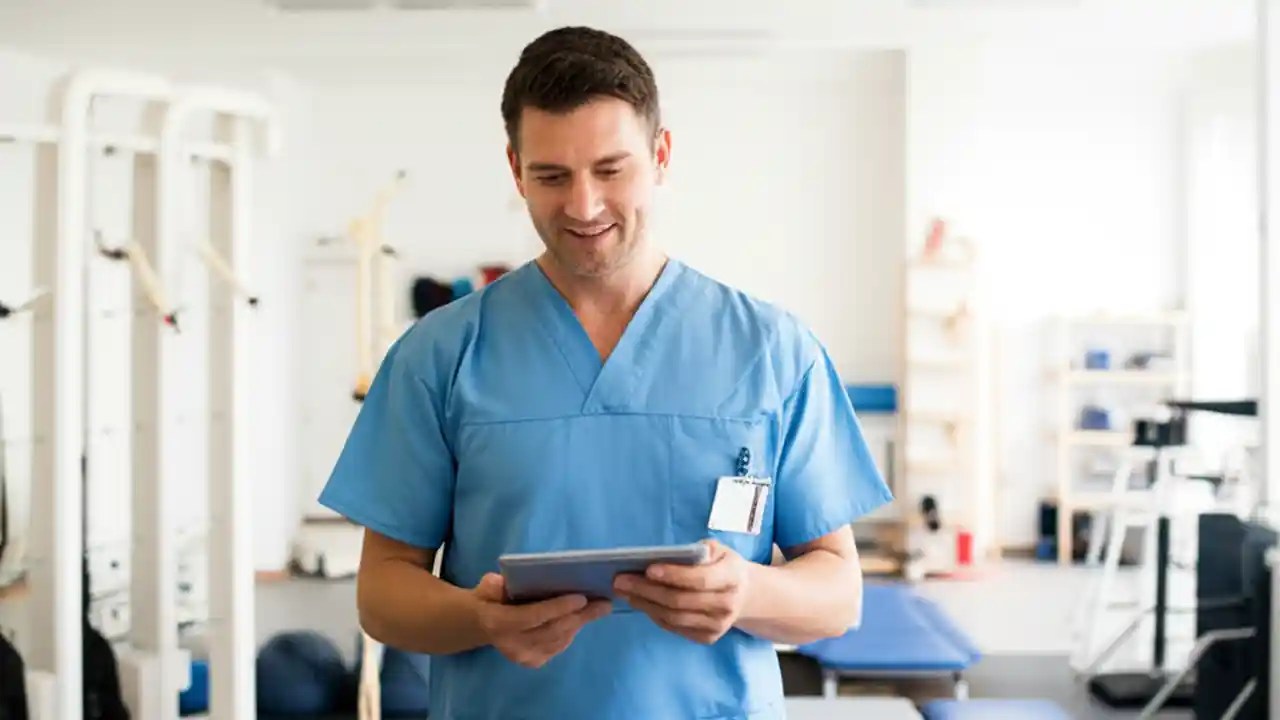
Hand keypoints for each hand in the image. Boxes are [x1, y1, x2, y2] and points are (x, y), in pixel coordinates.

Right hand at [471, 573, 611, 668]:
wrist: (482, 625)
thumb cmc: (490, 600)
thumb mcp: (486, 588)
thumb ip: (491, 586)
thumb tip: (499, 582)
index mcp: (499, 624)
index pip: (533, 616)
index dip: (558, 608)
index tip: (582, 598)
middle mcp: (512, 645)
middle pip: (552, 630)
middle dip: (580, 616)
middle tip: (603, 603)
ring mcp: (523, 657)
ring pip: (559, 640)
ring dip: (580, 624)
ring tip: (599, 608)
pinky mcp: (533, 662)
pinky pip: (558, 647)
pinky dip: (572, 632)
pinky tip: (582, 619)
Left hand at [613, 540, 749, 644]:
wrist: (744, 593)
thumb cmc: (722, 565)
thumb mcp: (715, 549)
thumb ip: (694, 551)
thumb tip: (658, 559)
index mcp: (733, 576)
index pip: (699, 579)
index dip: (673, 575)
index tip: (647, 569)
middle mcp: (728, 604)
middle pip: (680, 600)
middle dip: (647, 590)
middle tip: (620, 580)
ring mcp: (719, 625)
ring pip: (673, 617)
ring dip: (645, 604)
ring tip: (624, 591)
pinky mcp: (708, 637)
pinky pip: (674, 627)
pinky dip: (654, 615)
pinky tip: (640, 602)